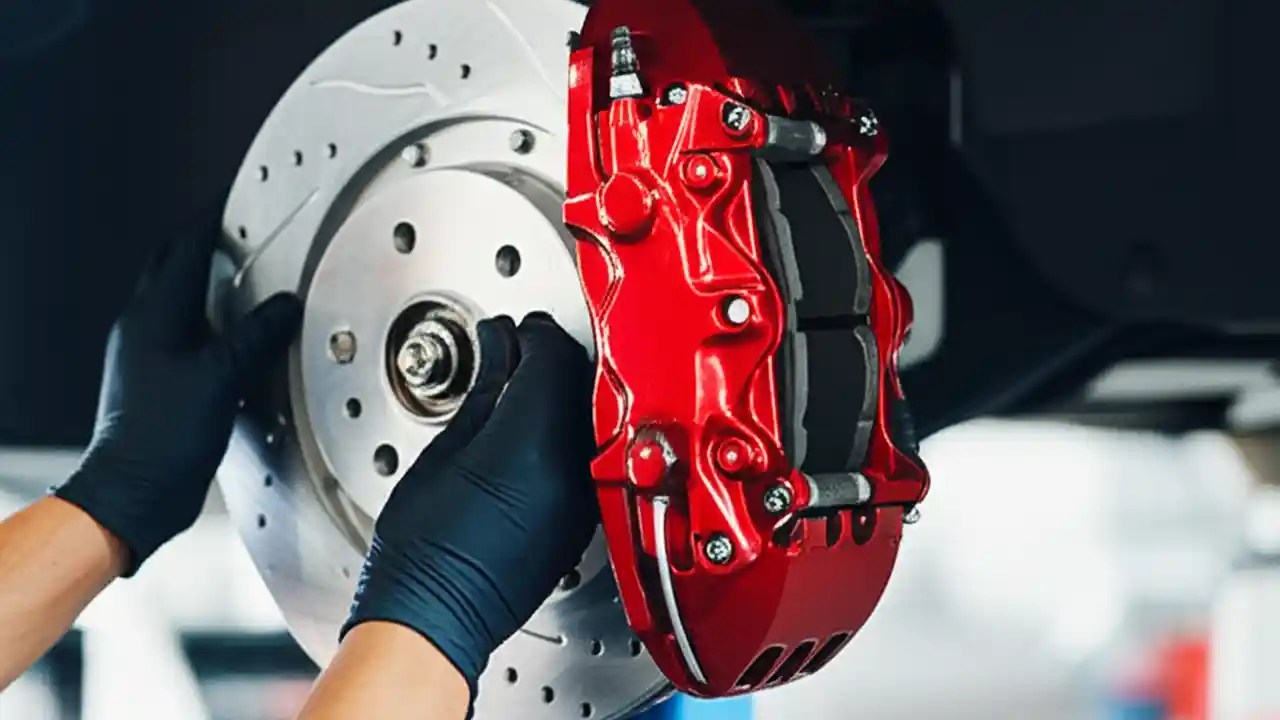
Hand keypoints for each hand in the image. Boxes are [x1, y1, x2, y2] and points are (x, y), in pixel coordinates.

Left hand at [56, 219, 301, 575]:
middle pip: (176, 267)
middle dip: (208, 244)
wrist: (135, 491)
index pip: (187, 246)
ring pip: (183, 300)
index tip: (237, 198)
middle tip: (243, 232)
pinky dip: (215, 323)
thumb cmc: (162, 438)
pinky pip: (189, 334)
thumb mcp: (221, 377)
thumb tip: (283, 306)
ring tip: (249, 280)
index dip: (214, 218)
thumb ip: (256, 336)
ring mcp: (147, 354)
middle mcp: (144, 328)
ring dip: (213, 284)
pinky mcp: (159, 380)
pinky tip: (240, 339)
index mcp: (153, 315)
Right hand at [343, 313, 598, 698]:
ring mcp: (581, 495)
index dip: (532, 333)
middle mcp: (571, 467)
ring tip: (519, 385)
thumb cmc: (425, 549)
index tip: (512, 329)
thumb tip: (500, 349)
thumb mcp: (445, 451)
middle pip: (579, 382)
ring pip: (587, 414)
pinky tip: (533, 429)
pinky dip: (565, 429)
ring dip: (561, 391)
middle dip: (550, 356)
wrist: (437, 616)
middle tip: (514, 347)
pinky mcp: (581, 517)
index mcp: (533, 443)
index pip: (553, 357)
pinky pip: (585, 452)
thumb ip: (484, 391)